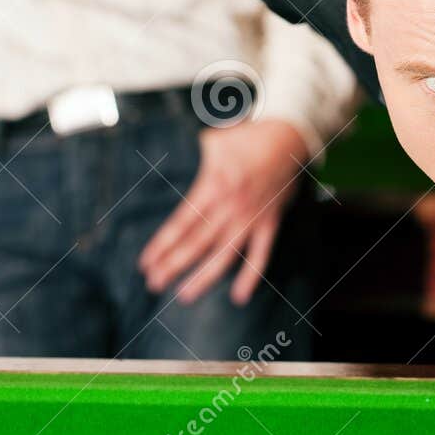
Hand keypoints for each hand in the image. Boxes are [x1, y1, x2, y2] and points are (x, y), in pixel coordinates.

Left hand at [138, 119, 309, 306]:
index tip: (146, 263)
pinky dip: (251, 276)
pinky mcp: (269, 223)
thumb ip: (194, 157)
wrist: (289, 138)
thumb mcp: (215, 141)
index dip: (162, 245)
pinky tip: (239, 297)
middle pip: (197, 243)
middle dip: (173, 266)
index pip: (181, 223)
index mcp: (212, 187)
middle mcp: (229, 207)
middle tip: (154, 284)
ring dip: (204, 278)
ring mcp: (250, 218)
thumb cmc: (248, 137)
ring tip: (185, 296)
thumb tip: (175, 160)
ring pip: (224, 255)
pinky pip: (261, 254)